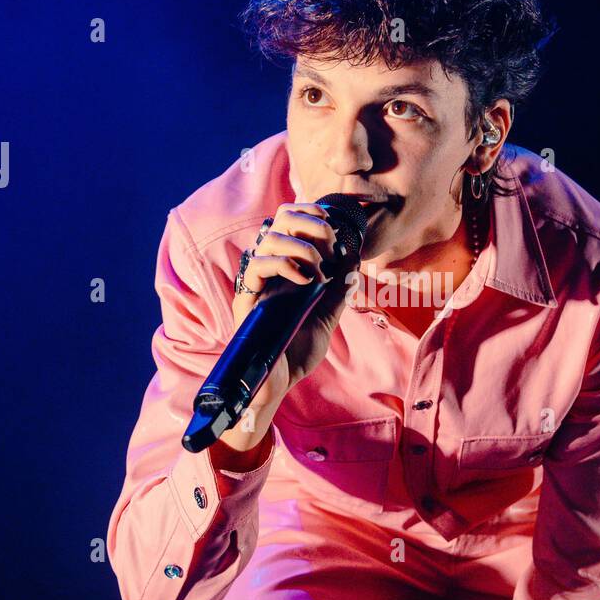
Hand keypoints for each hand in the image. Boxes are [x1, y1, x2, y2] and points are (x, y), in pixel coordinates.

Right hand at [218, 202, 356, 451]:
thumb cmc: (297, 352)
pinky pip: (258, 266)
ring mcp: (257, 283)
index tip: (334, 231)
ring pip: (268, 239)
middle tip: (329, 245)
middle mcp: (270, 271)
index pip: (289, 223)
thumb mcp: (327, 317)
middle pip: (278, 221)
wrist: (279, 383)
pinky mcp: (247, 299)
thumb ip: (339, 289)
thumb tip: (352, 257)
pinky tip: (306, 282)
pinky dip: (286, 265)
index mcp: (287, 270)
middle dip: (308, 223)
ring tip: (319, 269)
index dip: (310, 216)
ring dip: (301, 246)